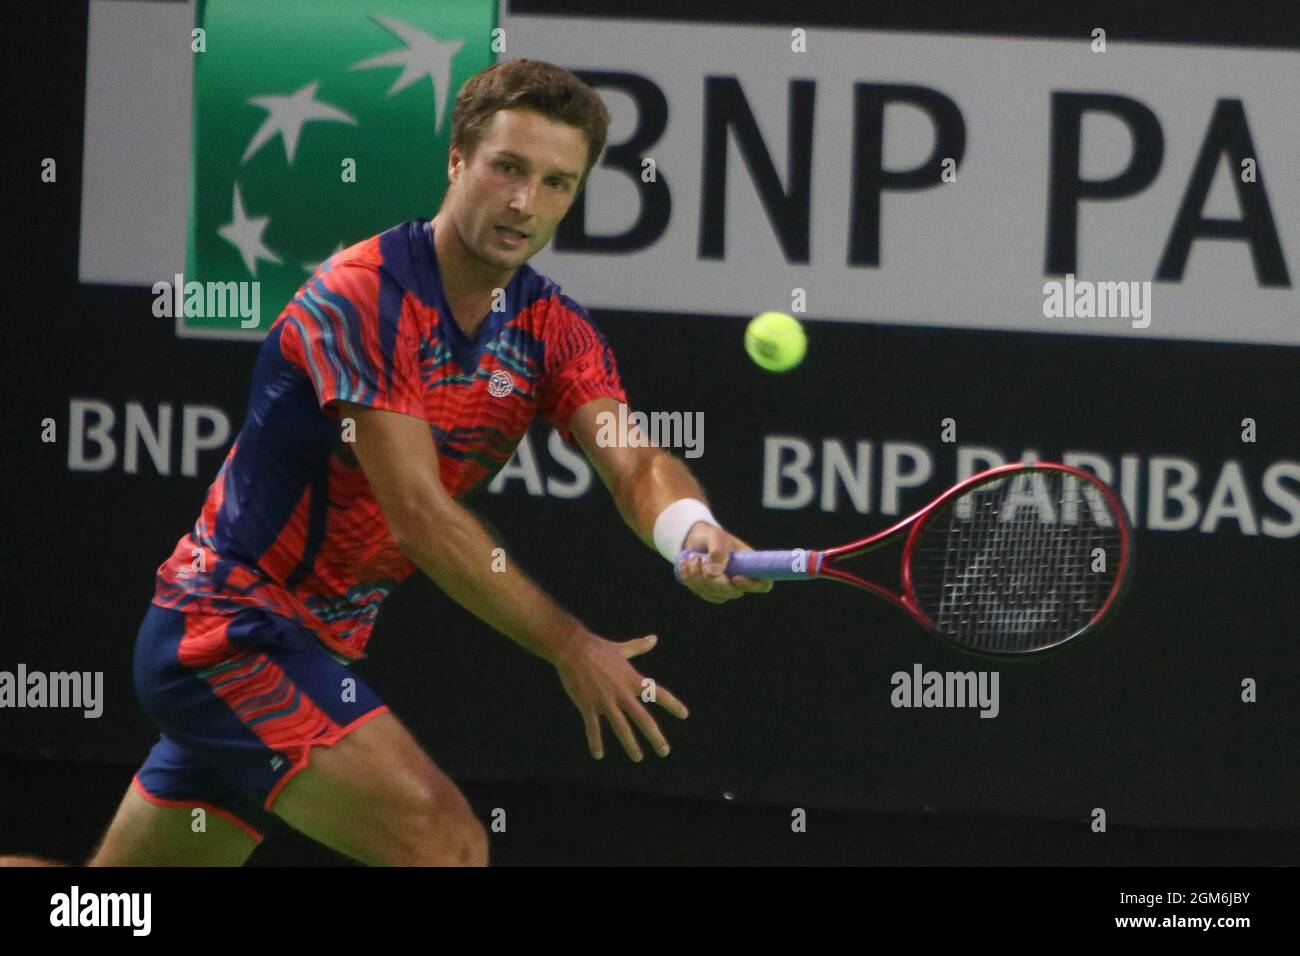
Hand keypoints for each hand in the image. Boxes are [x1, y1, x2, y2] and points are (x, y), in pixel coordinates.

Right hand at [554, 632, 687, 761]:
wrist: (572, 648)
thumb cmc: (597, 648)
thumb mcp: (622, 649)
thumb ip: (638, 647)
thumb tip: (654, 639)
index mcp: (633, 680)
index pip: (658, 693)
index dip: (672, 704)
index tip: (684, 715)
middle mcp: (622, 693)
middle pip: (643, 719)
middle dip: (655, 737)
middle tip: (664, 751)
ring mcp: (605, 701)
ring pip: (621, 728)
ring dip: (631, 745)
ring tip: (638, 757)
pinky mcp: (588, 705)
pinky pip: (593, 728)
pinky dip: (596, 742)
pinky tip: (598, 755)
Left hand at [676, 523, 774, 603]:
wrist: (691, 538)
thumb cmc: (709, 535)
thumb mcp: (714, 536)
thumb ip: (717, 551)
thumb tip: (715, 573)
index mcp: (748, 565)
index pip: (763, 584)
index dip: (753, 585)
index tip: (736, 577)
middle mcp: (739, 580)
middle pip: (734, 593)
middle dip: (715, 580)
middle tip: (702, 560)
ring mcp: (724, 588)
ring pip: (715, 595)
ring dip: (699, 577)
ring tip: (692, 557)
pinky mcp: (708, 591)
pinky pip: (700, 592)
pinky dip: (690, 579)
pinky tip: (685, 564)